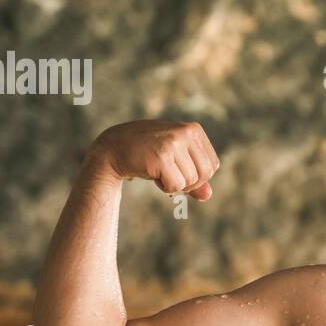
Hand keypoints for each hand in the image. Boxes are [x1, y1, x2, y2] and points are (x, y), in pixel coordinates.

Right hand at [90, 120, 220, 199]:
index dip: (197, 176)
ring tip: (158, 170)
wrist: (112, 148)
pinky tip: (152, 174)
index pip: (212, 166)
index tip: (178, 170)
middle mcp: (186, 132)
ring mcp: (173, 143)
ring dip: (174, 184)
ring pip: (191, 182)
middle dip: (188, 183)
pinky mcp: (161, 156)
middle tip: (168, 175)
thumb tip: (208, 196)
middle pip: (205, 175)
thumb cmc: (147, 154)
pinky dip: (165, 187)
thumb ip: (194, 177)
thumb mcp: (174, 160)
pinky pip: (176, 186)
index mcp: (194, 130)